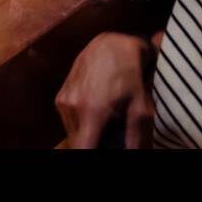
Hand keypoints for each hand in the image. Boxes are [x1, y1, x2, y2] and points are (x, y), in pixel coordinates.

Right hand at [55, 32, 157, 147]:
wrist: (111, 46)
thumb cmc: (129, 76)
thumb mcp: (140, 107)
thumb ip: (136, 137)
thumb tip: (134, 152)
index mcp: (92, 112)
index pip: (81, 149)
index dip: (90, 155)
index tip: (101, 150)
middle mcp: (72, 107)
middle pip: (76, 142)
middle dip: (91, 144)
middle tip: (108, 138)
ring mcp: (63, 100)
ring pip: (71, 131)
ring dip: (84, 134)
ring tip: (102, 124)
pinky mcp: (60, 94)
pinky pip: (67, 119)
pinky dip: (79, 122)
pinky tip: (94, 112)